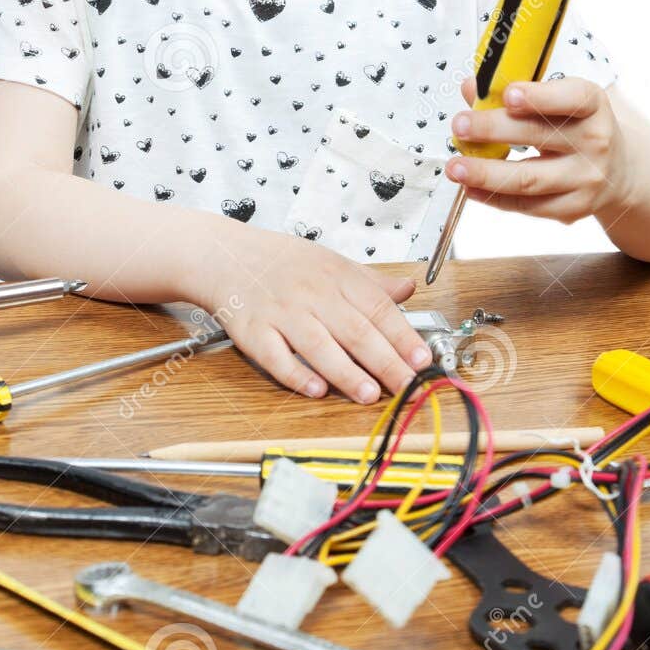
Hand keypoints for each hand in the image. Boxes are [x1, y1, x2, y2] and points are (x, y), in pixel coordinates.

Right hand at [198, 222, 432, 403]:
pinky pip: (275, 357)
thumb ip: (370, 282)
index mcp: (336, 275)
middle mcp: (311, 293)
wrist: (226, 255)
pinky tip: (315, 389)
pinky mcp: (253, 332)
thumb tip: (408, 288)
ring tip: (370, 394)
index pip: (377, 307)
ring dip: (346, 373)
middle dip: (385, 361)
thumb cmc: (283, 263)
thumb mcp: (331, 262)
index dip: (402, 335)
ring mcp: (281, 313)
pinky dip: (295, 374)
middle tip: (408, 385)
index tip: (423, 359)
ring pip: (319, 346)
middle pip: (354, 330)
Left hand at [445, 75, 631, 224]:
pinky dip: (495, 198)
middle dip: (493, 130)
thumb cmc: (576, 127)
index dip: (540, 96)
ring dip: (486, 173)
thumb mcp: (557, 101)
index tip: (509, 94)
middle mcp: (596, 141)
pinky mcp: (574, 208)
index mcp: (593, 105)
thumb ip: (514, 92)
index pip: (572, 98)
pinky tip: (471, 189)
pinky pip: (528, 206)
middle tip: (459, 125)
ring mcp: (586, 178)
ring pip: (529, 179)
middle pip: (540, 136)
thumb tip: (472, 88)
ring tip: (455, 167)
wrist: (617, 171)